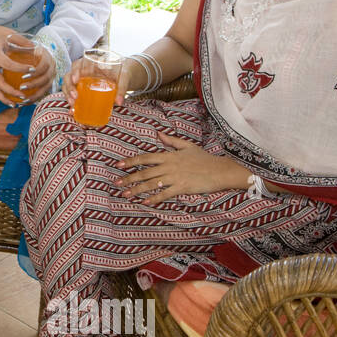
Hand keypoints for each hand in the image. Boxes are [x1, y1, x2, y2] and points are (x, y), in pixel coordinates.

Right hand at [0, 24, 56, 105]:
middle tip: (23, 95)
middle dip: (10, 91)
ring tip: (14, 104)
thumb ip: (22, 41)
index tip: (32, 69)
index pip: (8, 64)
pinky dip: (0, 95)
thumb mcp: (8, 33)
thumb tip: (37, 48)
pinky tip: (9, 100)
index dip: (20, 68)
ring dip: (3, 98)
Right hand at [62, 54, 134, 108]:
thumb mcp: (124, 78)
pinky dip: (70, 101)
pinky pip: (71, 94)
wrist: (123, 78)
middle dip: (69, 86)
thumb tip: (119, 102)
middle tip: (75, 97)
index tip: (76, 80)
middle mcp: (83, 72)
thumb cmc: (122, 74)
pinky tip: (72, 110)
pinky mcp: (81, 89)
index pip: (78, 64)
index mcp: (91, 64)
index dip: (75, 71)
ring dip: (67, 95)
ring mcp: (80, 81)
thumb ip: (122, 88)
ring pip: (67, 85)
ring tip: (72, 104)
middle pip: (69, 76)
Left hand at [115, 132, 249, 204]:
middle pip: (145, 172)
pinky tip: (145, 202)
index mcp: (169, 155)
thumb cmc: (204, 158)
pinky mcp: (182, 188)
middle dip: (129, 178)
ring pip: (152, 184)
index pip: (146, 157)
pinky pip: (165, 194)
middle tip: (116, 183)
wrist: (220, 170)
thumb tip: (158, 134)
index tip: (119, 164)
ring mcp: (175, 177)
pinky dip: (154, 198)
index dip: (132, 161)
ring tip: (125, 194)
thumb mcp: (187, 146)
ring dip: (137, 189)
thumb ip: (171, 141)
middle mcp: (169, 166)